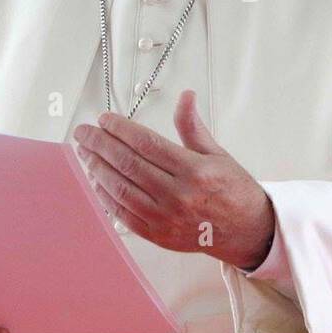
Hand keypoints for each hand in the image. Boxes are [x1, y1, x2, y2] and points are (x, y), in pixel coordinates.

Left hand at [72, 89, 275, 269]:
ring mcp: (166, 218)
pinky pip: (123, 214)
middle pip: (128, 164)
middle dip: (100, 145)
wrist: (246, 231)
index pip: (146, 143)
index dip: (120, 129)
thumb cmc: (232, 191)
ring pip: (121, 188)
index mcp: (194, 170)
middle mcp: (178, 195)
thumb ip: (192, 126)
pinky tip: (96, 181)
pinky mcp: (158, 235)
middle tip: (85, 133)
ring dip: (97, 169)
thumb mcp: (216, 153)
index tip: (105, 120)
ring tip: (86, 153)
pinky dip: (105, 196)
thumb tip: (185, 97)